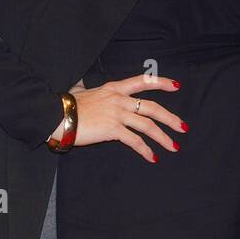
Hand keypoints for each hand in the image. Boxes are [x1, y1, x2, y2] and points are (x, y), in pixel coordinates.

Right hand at [49, 73, 184, 163]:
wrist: (56, 115)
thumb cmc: (65, 104)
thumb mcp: (78, 90)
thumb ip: (84, 87)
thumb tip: (80, 85)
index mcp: (114, 88)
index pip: (142, 81)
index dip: (161, 83)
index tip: (177, 86)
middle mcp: (119, 99)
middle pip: (152, 107)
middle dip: (171, 118)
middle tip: (183, 127)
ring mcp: (117, 114)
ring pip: (148, 125)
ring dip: (163, 137)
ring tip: (174, 146)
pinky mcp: (112, 129)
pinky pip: (134, 140)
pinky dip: (145, 149)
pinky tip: (152, 157)